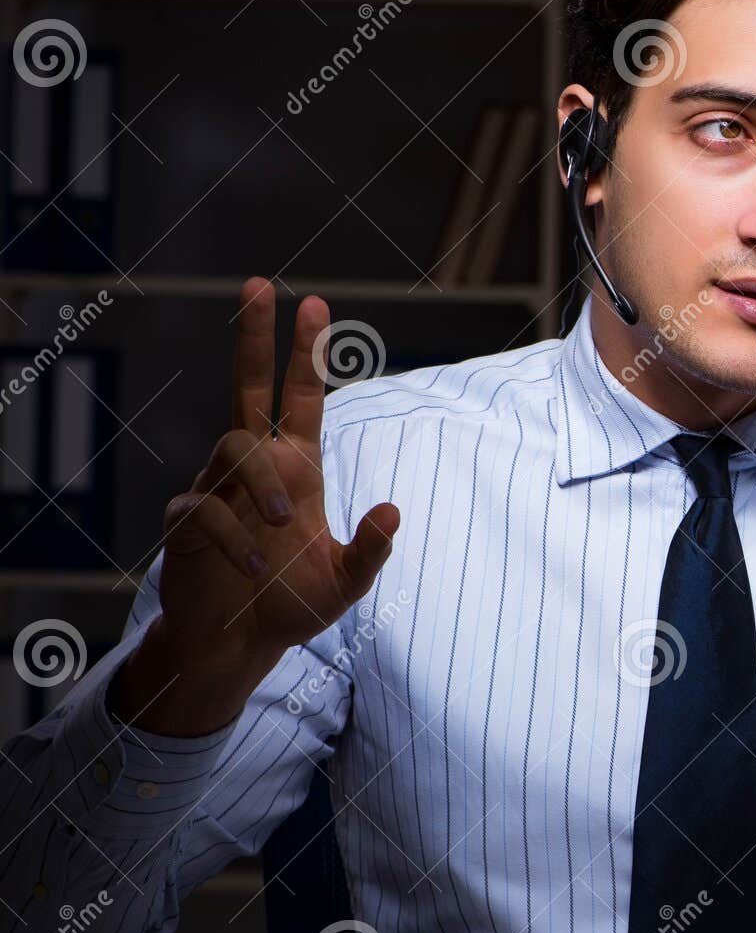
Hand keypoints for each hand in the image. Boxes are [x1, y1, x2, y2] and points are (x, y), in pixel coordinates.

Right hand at [155, 277, 399, 668]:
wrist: (238, 646)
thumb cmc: (293, 604)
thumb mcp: (347, 583)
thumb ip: (372, 551)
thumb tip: (393, 510)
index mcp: (297, 469)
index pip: (302, 399)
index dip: (307, 355)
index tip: (314, 305)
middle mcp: (256, 469)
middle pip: (247, 389)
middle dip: (254, 337)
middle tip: (260, 285)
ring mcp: (218, 491)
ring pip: (234, 448)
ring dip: (262, 479)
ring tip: (283, 524)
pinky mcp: (186, 524)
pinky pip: (204, 508)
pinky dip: (233, 535)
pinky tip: (254, 567)